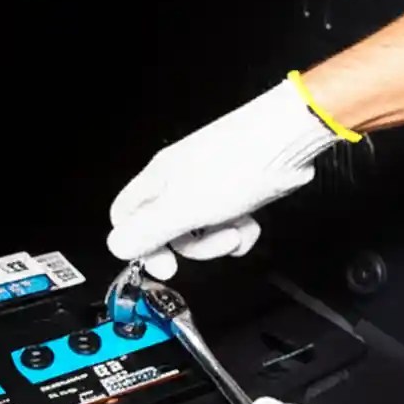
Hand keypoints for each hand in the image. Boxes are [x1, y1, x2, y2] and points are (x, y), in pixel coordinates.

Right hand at [107, 78, 336, 278]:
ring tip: (238, 230)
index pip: (125, 217)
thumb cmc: (236, 166)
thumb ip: (146, 232)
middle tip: (217, 241)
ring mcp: (208, 186)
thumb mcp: (183, 208)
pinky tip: (251, 225)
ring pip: (200, 230)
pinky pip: (227, 223)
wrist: (288, 138)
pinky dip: (240, 231)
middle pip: (167, 231)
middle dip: (194, 246)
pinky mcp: (235, 190)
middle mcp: (178, 182)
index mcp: (157, 181)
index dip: (140, 245)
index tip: (167, 264)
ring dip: (221, 240)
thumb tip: (116, 247)